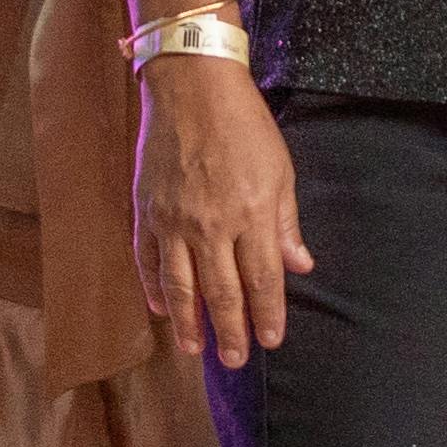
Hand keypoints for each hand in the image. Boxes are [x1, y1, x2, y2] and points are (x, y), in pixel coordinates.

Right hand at [135, 53, 311, 368]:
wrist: (191, 86)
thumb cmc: (245, 125)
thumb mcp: (280, 170)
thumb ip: (287, 223)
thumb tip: (300, 266)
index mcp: (252, 215)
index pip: (263, 280)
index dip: (267, 315)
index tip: (271, 341)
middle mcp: (212, 226)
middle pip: (222, 293)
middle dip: (230, 332)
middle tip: (234, 360)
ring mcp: (174, 221)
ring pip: (181, 286)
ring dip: (188, 323)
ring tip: (195, 350)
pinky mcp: (146, 211)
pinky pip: (148, 261)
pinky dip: (154, 288)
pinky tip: (161, 309)